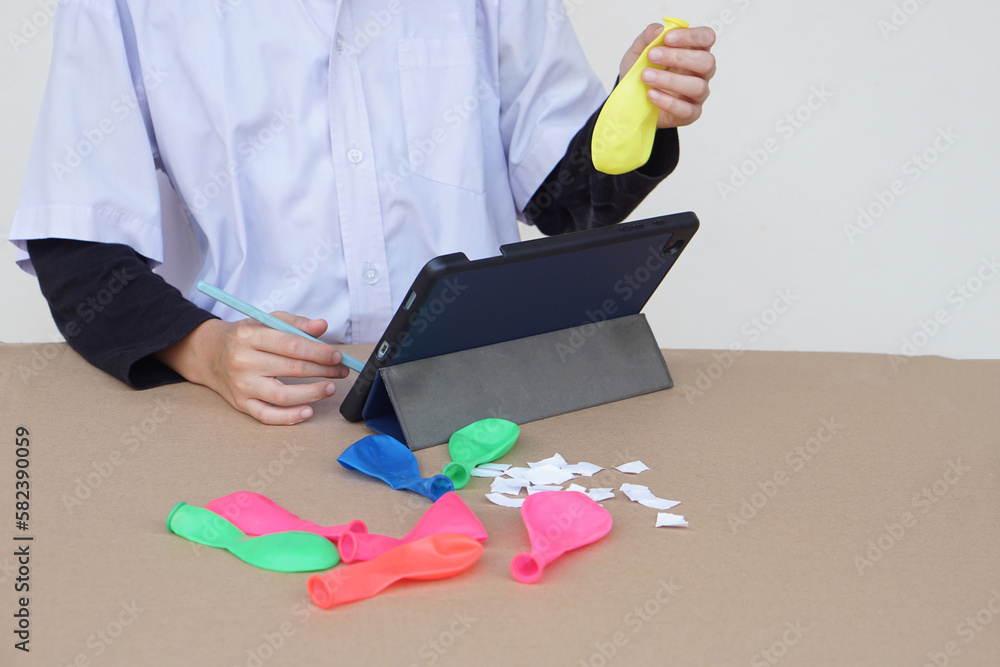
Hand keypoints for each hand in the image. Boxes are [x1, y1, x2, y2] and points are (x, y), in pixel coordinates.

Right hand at [156, 313, 350, 424]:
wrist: (210, 355)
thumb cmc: (244, 337)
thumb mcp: (265, 321)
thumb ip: (295, 323)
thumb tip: (322, 326)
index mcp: (249, 337)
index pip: (290, 345)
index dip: (318, 352)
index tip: (336, 356)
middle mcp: (243, 361)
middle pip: (291, 369)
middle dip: (323, 370)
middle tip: (341, 370)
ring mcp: (242, 385)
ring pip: (282, 395)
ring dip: (312, 394)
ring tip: (330, 388)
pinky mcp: (241, 404)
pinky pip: (267, 415)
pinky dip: (289, 417)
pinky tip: (308, 411)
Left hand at [619, 25, 716, 128]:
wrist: (629, 99)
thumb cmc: (640, 71)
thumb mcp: (638, 51)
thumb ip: (648, 36)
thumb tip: (661, 30)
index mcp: (694, 51)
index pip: (706, 38)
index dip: (691, 36)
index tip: (667, 38)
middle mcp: (701, 72)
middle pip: (707, 62)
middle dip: (679, 57)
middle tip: (652, 56)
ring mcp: (698, 94)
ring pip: (698, 87)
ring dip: (670, 80)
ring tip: (646, 76)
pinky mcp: (690, 114)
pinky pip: (687, 110)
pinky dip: (668, 102)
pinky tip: (651, 94)